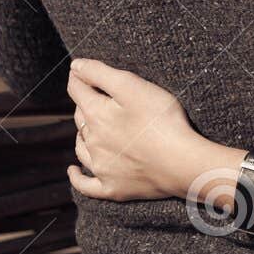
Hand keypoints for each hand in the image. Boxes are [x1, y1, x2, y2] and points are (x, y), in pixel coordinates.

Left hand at [64, 58, 229, 201]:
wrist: (180, 162)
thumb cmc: (161, 120)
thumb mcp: (133, 86)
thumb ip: (101, 74)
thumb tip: (75, 66)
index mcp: (96, 115)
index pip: (78, 91)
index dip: (78, 76)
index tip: (78, 68)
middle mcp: (92, 141)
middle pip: (81, 118)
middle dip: (84, 103)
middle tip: (92, 94)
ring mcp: (101, 167)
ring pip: (82, 147)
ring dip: (80, 134)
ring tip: (85, 127)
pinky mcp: (112, 187)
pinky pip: (86, 184)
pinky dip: (77, 176)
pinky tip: (73, 171)